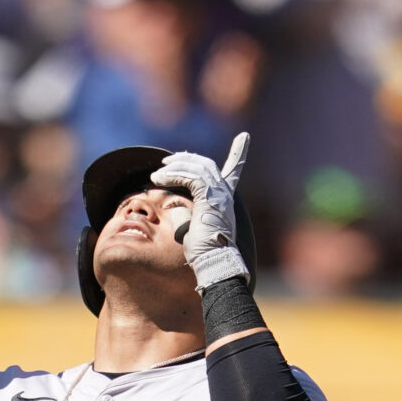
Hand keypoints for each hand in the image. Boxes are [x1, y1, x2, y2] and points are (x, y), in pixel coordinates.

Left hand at [150, 132, 250, 289]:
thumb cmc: (204, 253)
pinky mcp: (209, 198)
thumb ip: (190, 214)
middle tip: (166, 161)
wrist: (214, 263)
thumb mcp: (195, 228)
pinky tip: (159, 179)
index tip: (244, 137)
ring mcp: (219, 195)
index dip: (239, 154)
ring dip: (174, 167)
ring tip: (157, 174)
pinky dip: (172, 175)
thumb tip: (177, 211)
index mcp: (225, 201)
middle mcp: (225, 194)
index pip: (234, 171)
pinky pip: (189, 177)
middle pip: (207, 164)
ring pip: (197, 167)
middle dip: (186, 158)